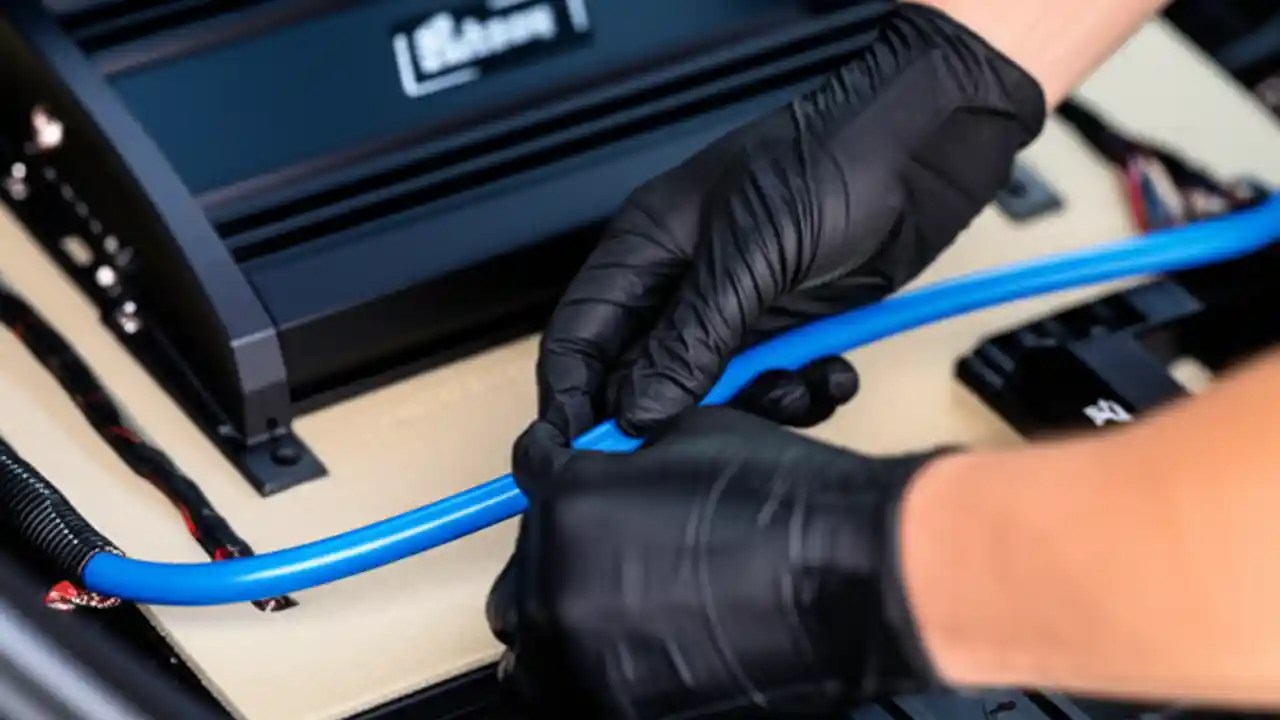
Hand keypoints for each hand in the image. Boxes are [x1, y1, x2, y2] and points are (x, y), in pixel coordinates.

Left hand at [488, 408, 943, 718]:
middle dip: (554, 562)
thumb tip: (611, 461)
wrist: (849, 572)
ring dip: (563, 629)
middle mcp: (557, 580)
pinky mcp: (618, 709)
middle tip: (601, 559)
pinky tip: (644, 653)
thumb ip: (625, 454)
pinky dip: (597, 675)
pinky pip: (575, 693)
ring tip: (616, 619)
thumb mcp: (690, 436)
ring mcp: (582, 655)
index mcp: (567, 501)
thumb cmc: (787, 507)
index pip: (527, 476)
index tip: (555, 475)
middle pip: (519, 577)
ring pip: (534, 652)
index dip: (549, 470)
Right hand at [536, 3, 1045, 438]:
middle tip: (699, 450)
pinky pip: (770, 387)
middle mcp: (680, 285)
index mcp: (645, 249)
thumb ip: (689, 336)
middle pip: (639, 378)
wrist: (923, 150)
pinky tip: (831, 375)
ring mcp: (732, 310)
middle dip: (669, 417)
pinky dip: (800, 395)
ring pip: (709, 394)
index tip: (582, 454)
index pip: (578, 337)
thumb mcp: (749, 254)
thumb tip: (638, 410)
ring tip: (792, 392)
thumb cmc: (829, 162)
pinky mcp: (785, 330)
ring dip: (750, 410)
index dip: (570, 399)